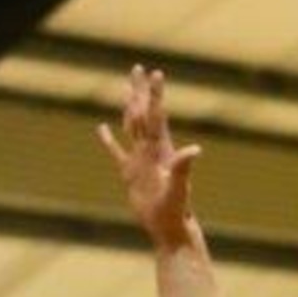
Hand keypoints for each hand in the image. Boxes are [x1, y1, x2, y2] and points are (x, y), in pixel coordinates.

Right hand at [98, 64, 200, 246]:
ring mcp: (140, 160)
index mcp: (161, 150)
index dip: (155, 95)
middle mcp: (151, 150)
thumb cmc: (175, 210)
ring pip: (132, 127)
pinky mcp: (130, 174)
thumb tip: (195, 150)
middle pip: (143, 114)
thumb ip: (183, 168)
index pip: (156, 116)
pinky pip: (117, 152)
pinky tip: (101, 129)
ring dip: (129, 107)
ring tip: (126, 89)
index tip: (155, 73)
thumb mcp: (178, 188)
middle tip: (137, 68)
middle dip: (140, 91)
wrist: (168, 228)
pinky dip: (109, 140)